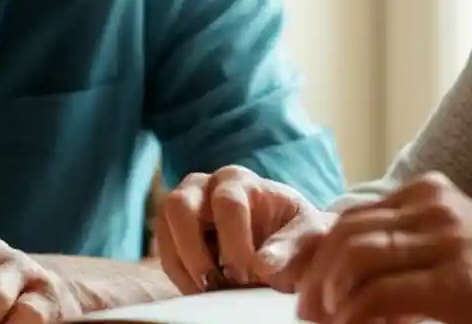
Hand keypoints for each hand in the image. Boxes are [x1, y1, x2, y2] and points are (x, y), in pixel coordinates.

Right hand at [155, 165, 335, 294]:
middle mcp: (205, 186)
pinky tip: (203, 290)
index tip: (250, 272)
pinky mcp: (172, 232)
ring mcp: (183, 206)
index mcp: (240, 181)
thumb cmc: (297, 233)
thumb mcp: (308, 236)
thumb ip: (291, 246)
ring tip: (210, 291)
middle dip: (195, 251)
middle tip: (219, 283)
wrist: (285, 243)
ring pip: (163, 227)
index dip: (235, 243)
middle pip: (179, 206)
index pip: (228, 204)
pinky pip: (163, 252)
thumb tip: (263, 264)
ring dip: (183, 265)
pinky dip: (179, 275)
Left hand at [295, 172, 471, 323]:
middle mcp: (435, 207)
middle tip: (306, 314)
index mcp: (429, 194)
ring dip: (327, 298)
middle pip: (344, 235)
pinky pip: (380, 297)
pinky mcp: (460, 284)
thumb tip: (340, 278)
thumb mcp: (454, 249)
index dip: (316, 255)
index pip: (350, 217)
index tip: (306, 290)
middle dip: (313, 277)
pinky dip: (354, 318)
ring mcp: (448, 241)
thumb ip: (406, 250)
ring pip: (354, 259)